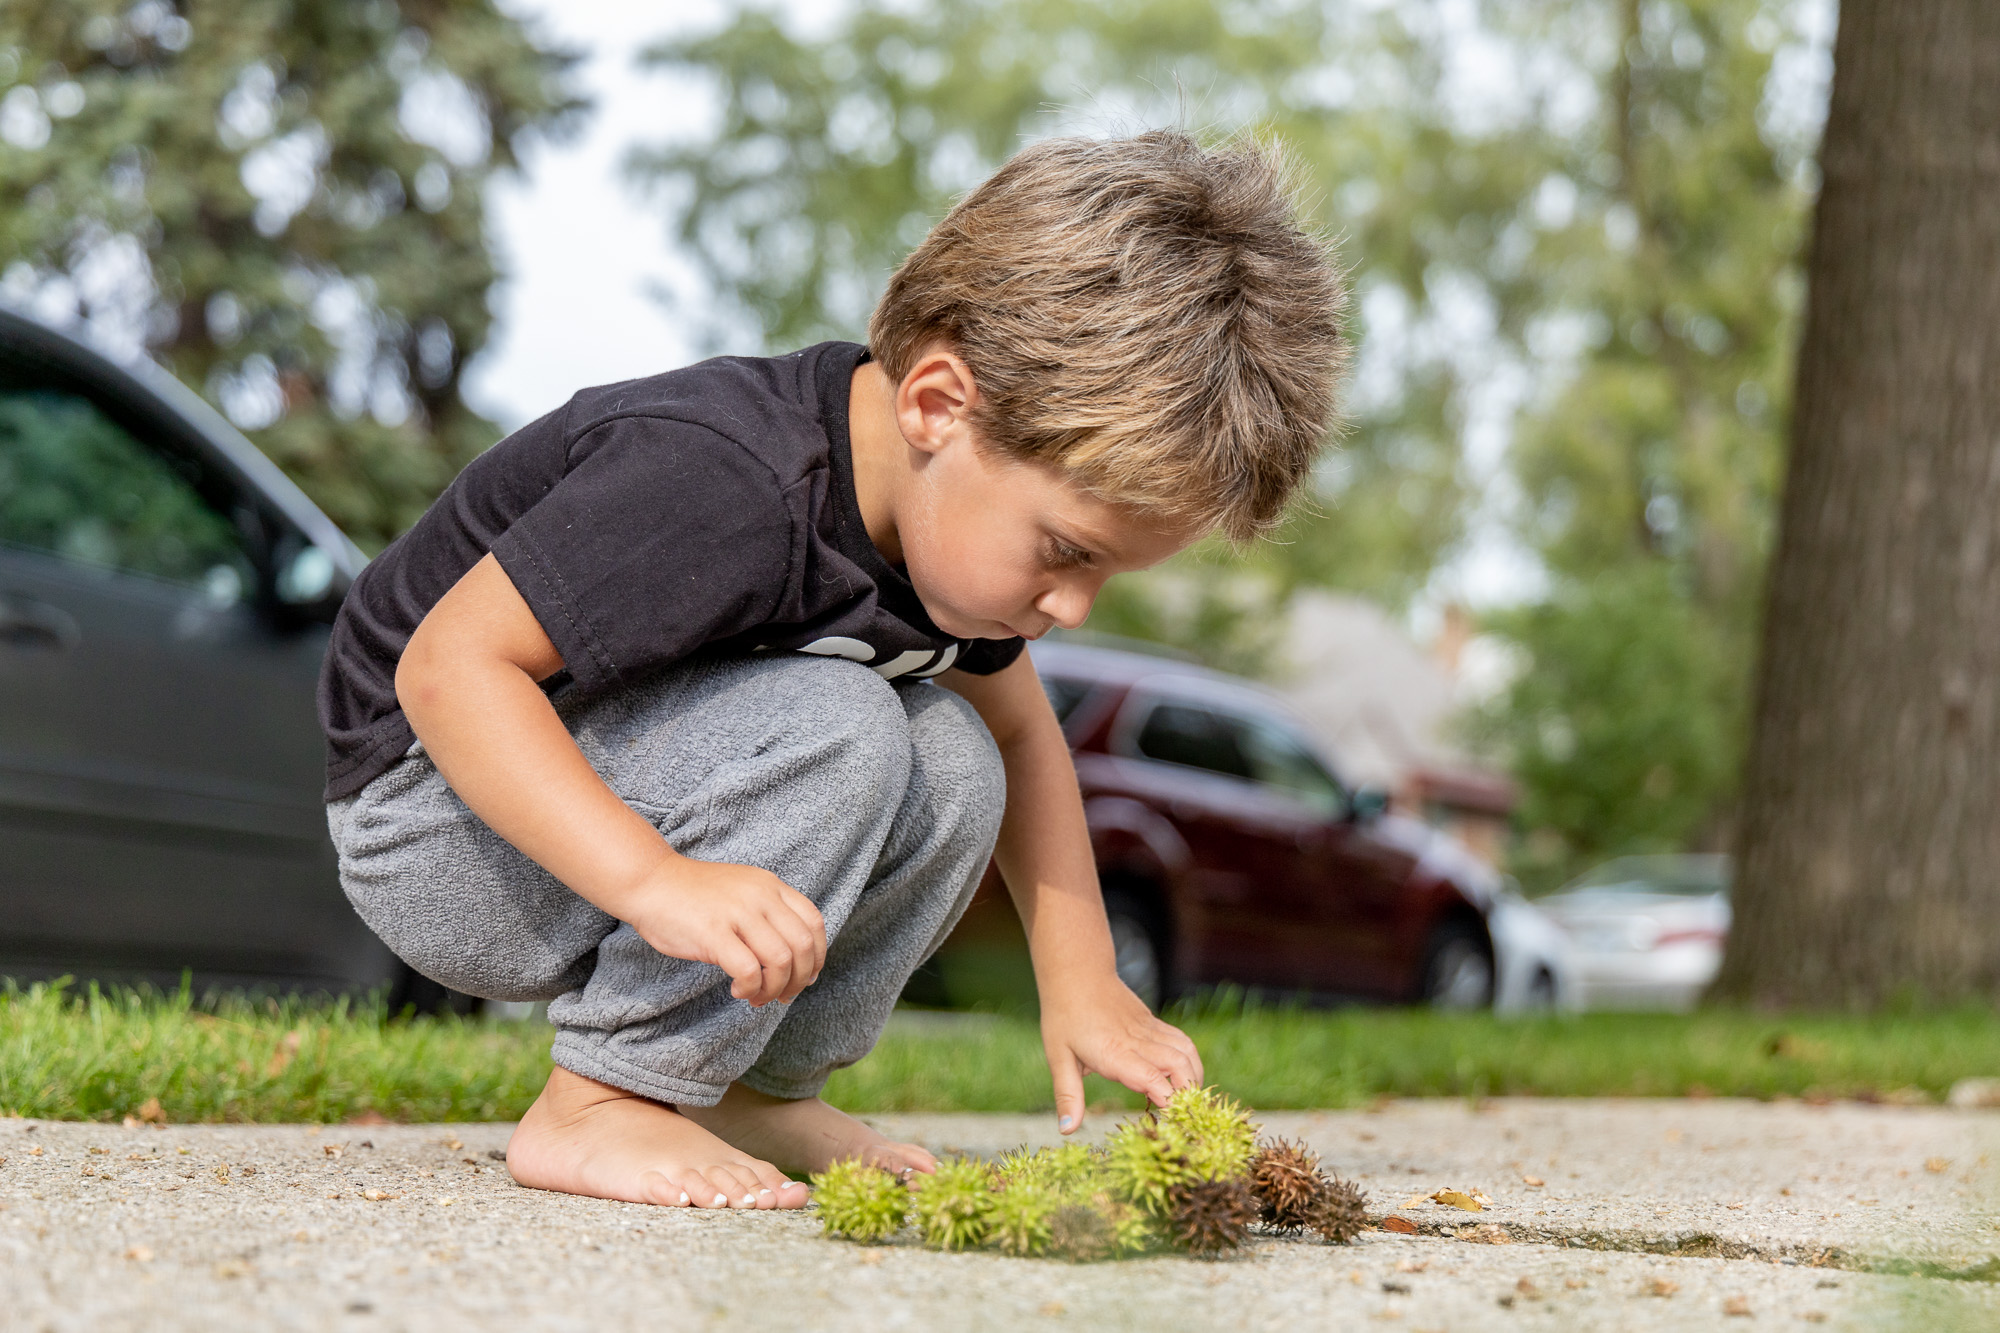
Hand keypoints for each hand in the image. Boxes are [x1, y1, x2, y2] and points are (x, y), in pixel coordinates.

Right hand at [624, 856, 827, 1006]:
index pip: (814, 923)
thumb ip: (768, 915)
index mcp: (770, 886)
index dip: (818, 956)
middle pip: (803, 946)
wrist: (650, 881)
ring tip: (756, 997)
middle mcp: (760, 896)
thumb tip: (796, 960)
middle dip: (799, 980)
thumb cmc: (693, 896)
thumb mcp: (742, 892)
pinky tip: (738, 991)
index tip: (807, 976)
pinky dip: (750, 988)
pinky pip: (749, 970)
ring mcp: (737, 913)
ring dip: (774, 989)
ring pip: (781, 961)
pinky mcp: (714, 933)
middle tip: (782, 997)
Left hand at [1039, 973, 1203, 1133]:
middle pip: (1179, 1065)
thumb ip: (1067, 1095)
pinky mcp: (1154, 1023)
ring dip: (1193, 1076)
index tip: (1172, 1121)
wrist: (1077, 972)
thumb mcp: (1058, 1057)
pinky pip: (1181, 1041)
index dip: (1167, 1100)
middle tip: (1183, 1116)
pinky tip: (1185, 1077)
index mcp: (1113, 1052)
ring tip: (1188, 1100)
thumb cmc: (1064, 1016)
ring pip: (1186, 1051)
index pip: (1150, 1078)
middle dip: (1188, 1093)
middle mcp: (1137, 1041)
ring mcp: (1149, 1030)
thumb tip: (1067, 1130)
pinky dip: (1190, 1061)